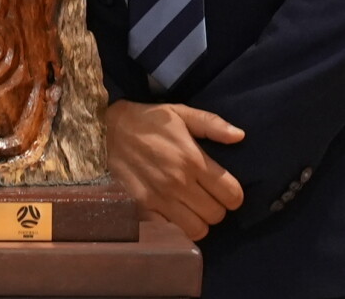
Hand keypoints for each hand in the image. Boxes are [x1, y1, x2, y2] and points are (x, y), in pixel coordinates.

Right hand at [105, 100, 245, 241]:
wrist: (104, 132)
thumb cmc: (146, 121)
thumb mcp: (180, 113)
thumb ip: (212, 124)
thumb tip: (240, 136)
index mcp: (193, 160)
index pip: (231, 194)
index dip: (234, 195)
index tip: (226, 190)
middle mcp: (179, 183)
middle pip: (216, 215)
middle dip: (217, 208)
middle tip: (207, 198)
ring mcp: (160, 199)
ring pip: (197, 229)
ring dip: (198, 221)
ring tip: (191, 208)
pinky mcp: (142, 209)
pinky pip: (171, 232)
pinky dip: (176, 227)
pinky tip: (173, 214)